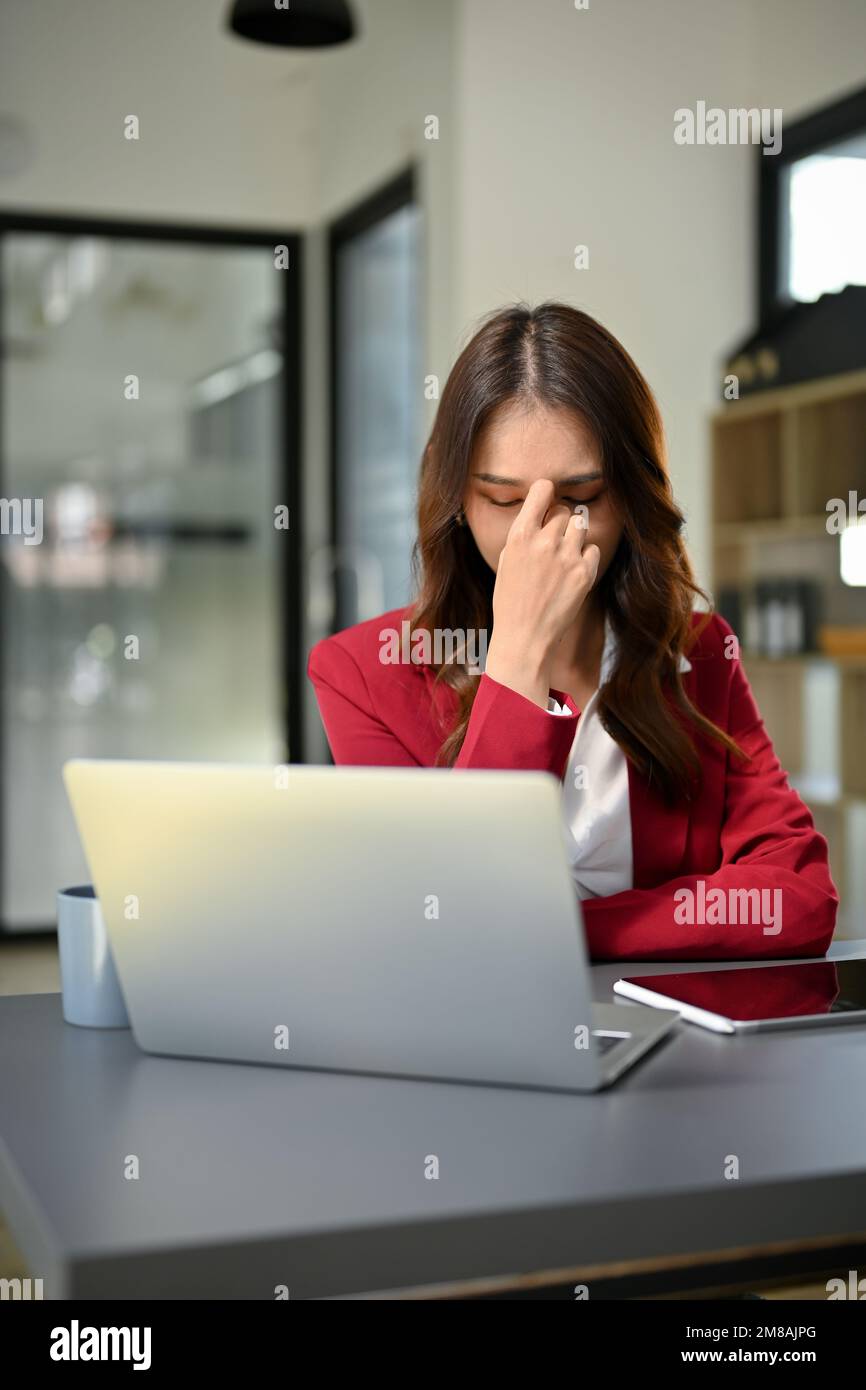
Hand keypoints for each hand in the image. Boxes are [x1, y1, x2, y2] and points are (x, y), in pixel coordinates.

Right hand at [484, 479, 599, 707]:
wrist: (524, 638)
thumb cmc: (510, 601)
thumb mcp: (507, 561)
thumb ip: (524, 535)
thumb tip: (541, 514)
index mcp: (520, 536)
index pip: (542, 490)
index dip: (546, 492)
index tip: (547, 498)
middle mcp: (544, 541)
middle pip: (563, 511)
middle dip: (559, 524)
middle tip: (553, 543)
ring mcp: (567, 557)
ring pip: (580, 526)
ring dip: (574, 538)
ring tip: (563, 558)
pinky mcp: (584, 573)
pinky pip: (592, 549)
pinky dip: (585, 558)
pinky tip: (572, 573)